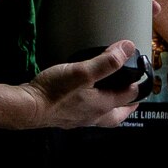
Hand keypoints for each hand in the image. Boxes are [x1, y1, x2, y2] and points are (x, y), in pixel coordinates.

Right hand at [29, 42, 146, 131]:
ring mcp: (79, 120)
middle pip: (118, 115)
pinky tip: (84, 101)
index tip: (139, 74)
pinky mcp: (65, 118)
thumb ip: (106, 61)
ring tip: (110, 100)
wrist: (28, 108)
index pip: (128, 96)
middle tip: (132, 99)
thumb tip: (128, 48)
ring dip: (111, 111)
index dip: (136, 85)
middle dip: (127, 106)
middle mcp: (94, 116)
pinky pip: (86, 116)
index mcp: (103, 105)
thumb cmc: (55, 91)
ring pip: (103, 118)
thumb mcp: (82, 71)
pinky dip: (92, 110)